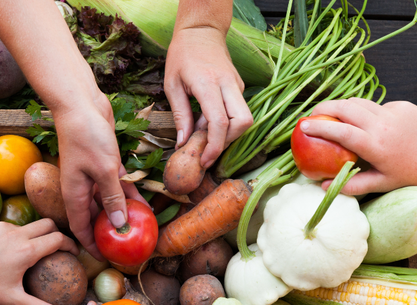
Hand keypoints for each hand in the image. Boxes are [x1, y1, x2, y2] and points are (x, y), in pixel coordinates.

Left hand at [0, 217, 77, 304]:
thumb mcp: (12, 300)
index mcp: (27, 251)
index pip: (59, 239)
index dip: (71, 244)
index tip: (73, 252)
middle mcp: (18, 234)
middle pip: (48, 224)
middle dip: (56, 233)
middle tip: (56, 247)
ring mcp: (2, 225)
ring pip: (27, 225)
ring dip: (32, 235)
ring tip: (27, 251)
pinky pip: (7, 226)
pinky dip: (10, 235)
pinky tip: (2, 249)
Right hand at [54, 98, 146, 259]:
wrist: (81, 104)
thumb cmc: (87, 136)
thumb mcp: (104, 170)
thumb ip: (113, 198)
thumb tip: (119, 226)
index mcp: (74, 194)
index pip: (80, 229)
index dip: (91, 246)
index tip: (106, 259)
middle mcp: (81, 189)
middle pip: (96, 218)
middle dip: (110, 233)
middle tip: (128, 247)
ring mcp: (93, 177)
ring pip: (110, 203)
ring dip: (124, 215)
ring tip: (142, 230)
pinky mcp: (104, 165)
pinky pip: (118, 187)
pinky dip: (129, 195)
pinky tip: (146, 206)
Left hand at [165, 26, 252, 167]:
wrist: (201, 31)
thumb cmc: (182, 55)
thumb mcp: (172, 85)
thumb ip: (180, 115)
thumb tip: (183, 143)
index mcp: (208, 83)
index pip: (220, 122)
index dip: (214, 146)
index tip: (205, 160)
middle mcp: (228, 84)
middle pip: (243, 122)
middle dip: (228, 142)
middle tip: (208, 150)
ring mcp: (237, 85)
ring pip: (245, 119)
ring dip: (228, 134)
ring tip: (205, 133)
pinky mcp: (239, 87)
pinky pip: (238, 111)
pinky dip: (226, 123)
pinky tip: (208, 121)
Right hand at [305, 98, 416, 194]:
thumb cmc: (410, 174)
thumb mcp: (381, 184)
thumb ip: (351, 185)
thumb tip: (323, 187)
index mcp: (374, 145)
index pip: (340, 130)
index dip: (319, 126)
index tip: (303, 125)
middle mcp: (381, 125)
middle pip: (345, 107)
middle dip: (324, 108)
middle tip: (312, 115)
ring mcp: (392, 112)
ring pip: (359, 102)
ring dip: (342, 107)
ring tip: (332, 115)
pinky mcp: (401, 105)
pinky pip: (376, 106)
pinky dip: (365, 111)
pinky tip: (366, 123)